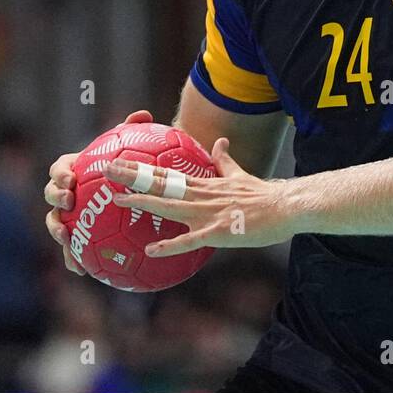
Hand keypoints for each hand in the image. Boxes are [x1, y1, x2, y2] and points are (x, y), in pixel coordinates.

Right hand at [44, 109, 153, 275]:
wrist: (129, 188)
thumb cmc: (128, 164)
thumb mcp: (132, 147)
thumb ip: (134, 131)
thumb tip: (143, 114)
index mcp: (75, 170)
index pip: (60, 168)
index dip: (61, 173)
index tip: (71, 178)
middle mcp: (68, 193)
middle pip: (52, 195)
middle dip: (55, 198)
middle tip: (68, 202)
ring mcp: (70, 215)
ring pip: (56, 223)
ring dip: (57, 230)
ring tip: (66, 238)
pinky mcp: (77, 236)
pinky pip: (71, 248)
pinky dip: (72, 258)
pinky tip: (82, 270)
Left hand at [104, 137, 297, 256]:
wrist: (285, 207)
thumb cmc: (264, 196)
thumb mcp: (241, 174)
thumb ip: (226, 161)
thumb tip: (221, 142)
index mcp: (204, 184)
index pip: (167, 172)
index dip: (141, 166)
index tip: (119, 160)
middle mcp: (201, 195)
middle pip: (161, 184)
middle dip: (132, 176)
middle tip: (107, 170)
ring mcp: (207, 213)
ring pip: (169, 206)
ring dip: (142, 203)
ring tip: (118, 200)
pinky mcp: (217, 232)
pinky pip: (189, 241)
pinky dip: (169, 245)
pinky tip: (151, 250)